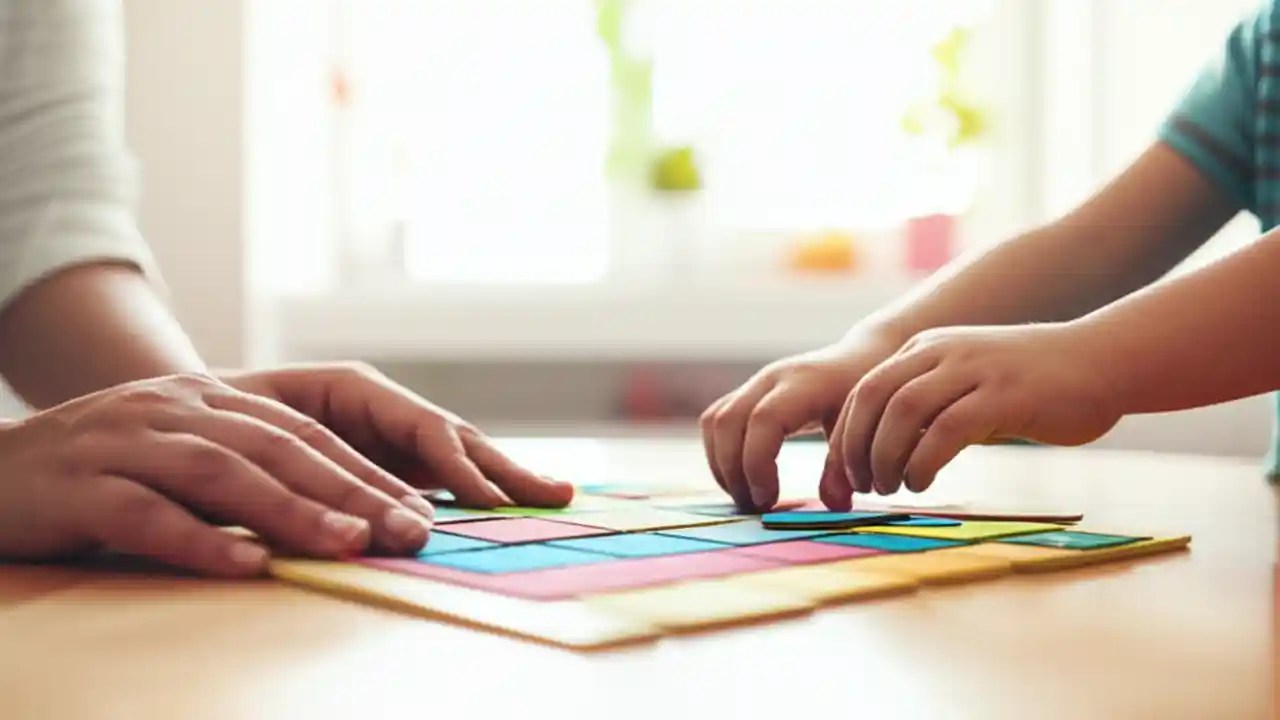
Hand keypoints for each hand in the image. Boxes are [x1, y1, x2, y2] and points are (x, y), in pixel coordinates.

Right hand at [0, 373, 435, 576]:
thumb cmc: (98, 471)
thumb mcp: (176, 452)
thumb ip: (243, 468)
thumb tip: (334, 511)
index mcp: (204, 397)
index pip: (302, 431)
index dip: (364, 469)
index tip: (418, 507)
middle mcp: (172, 409)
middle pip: (278, 448)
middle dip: (352, 490)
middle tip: (409, 529)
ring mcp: (124, 444)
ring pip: (223, 475)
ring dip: (294, 511)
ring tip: (350, 544)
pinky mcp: (79, 489)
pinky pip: (146, 516)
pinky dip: (200, 543)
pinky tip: (246, 568)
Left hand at [220, 363, 573, 508]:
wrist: (198, 414)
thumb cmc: (220, 412)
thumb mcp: (249, 424)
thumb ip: (299, 457)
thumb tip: (351, 509)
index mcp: (356, 388)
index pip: (424, 427)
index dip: (460, 466)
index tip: (489, 501)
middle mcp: (384, 410)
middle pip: (457, 439)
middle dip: (506, 469)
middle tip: (556, 496)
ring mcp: (391, 436)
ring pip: (459, 457)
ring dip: (506, 480)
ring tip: (558, 495)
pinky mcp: (392, 463)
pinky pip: (444, 478)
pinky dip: (480, 493)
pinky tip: (513, 509)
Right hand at [700, 329, 903, 511]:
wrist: (861, 357)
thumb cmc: (867, 394)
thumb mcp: (862, 427)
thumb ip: (845, 465)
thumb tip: (834, 506)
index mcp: (803, 384)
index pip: (763, 420)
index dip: (757, 464)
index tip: (769, 500)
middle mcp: (771, 379)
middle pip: (727, 421)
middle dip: (733, 471)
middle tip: (755, 507)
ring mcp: (755, 384)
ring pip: (715, 421)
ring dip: (722, 465)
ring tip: (747, 497)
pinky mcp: (746, 394)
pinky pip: (717, 421)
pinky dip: (721, 454)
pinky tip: (743, 480)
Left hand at [829, 322, 1119, 500]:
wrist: (1103, 360)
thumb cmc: (1034, 386)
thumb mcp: (970, 386)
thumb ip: (933, 410)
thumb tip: (888, 455)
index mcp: (927, 349)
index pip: (864, 390)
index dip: (846, 436)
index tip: (844, 475)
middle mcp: (942, 352)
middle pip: (873, 397)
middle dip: (856, 447)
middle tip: (861, 486)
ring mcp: (973, 370)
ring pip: (903, 410)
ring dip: (885, 456)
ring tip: (889, 487)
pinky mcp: (1004, 394)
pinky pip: (947, 429)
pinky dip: (923, 460)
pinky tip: (922, 483)